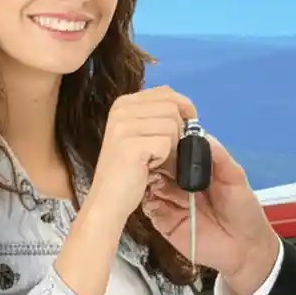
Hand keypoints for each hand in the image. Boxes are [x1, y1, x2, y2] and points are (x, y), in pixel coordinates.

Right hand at [85, 86, 196, 224]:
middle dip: (179, 131)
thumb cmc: (127, 172)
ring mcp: (124, 126)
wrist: (107, 202)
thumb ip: (157, 118)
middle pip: (172, 107)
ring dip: (173, 148)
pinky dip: (167, 159)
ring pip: (173, 125)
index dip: (183, 107)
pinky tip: (151, 169)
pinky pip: (167, 142)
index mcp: (123, 104)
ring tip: (157, 163)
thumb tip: (187, 111)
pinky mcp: (131, 145)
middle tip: (168, 153)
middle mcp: (121, 110)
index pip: (166, 92)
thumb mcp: (139, 136)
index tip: (188, 124)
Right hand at [143, 133, 277, 287]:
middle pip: (157, 165)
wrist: (245, 248)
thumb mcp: (235, 177)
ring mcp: (168, 201)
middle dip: (153, 159)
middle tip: (153, 156)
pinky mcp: (162, 221)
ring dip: (148, 178)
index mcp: (194, 170)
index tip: (161, 137)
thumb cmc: (244, 210)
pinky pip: (149, 207)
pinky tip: (151, 194)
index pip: (174, 151)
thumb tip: (200, 135)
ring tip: (152, 174)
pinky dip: (148, 199)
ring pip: (148, 184)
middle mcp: (178, 183)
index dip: (167, 143)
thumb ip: (218, 157)